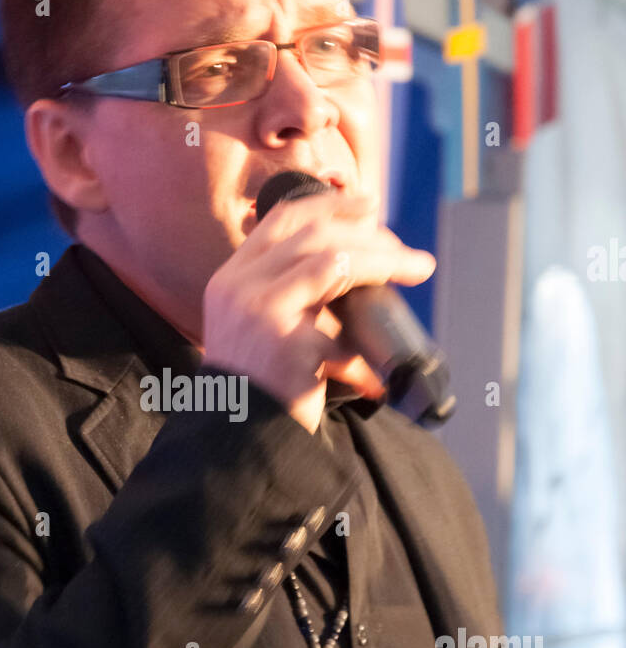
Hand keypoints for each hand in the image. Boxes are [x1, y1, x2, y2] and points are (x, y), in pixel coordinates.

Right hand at [202, 188, 435, 433]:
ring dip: (384, 262)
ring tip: (417, 269)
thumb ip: (294, 298)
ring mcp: (259, 311)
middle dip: (369, 233)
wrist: (231, 443)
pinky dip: (366, 356)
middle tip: (405, 249)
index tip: (368, 204)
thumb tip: (361, 270)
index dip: (329, 205)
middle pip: (314, 234)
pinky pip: (342, 337)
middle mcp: (239, 287)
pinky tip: (378, 379)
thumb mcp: (261, 330)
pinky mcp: (284, 344)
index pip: (282, 220)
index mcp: (231, 279)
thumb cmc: (254, 390)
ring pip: (332, 263)